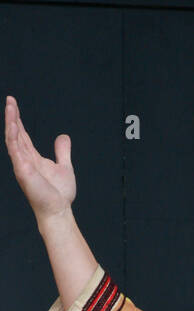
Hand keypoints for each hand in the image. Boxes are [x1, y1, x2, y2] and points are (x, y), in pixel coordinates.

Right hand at [5, 95, 75, 220]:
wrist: (59, 210)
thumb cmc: (59, 194)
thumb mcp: (64, 167)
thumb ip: (62, 152)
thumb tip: (63, 136)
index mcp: (32, 157)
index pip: (22, 135)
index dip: (18, 119)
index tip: (14, 104)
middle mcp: (24, 159)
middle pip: (15, 133)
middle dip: (12, 116)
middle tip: (10, 99)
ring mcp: (21, 164)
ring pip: (12, 138)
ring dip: (11, 121)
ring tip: (11, 105)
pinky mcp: (22, 170)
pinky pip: (14, 149)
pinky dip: (13, 135)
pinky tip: (13, 123)